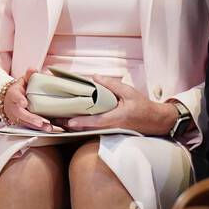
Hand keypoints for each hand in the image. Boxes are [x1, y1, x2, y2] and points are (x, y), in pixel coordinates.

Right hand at [0, 71, 61, 133]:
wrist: (9, 101)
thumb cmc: (19, 90)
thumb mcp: (22, 81)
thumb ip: (28, 76)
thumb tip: (33, 69)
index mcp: (13, 94)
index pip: (14, 96)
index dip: (19, 99)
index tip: (24, 102)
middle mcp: (14, 107)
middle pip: (20, 114)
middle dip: (30, 118)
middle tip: (40, 121)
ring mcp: (17, 116)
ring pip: (26, 123)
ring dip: (36, 126)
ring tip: (47, 127)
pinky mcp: (22, 122)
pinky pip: (30, 127)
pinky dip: (38, 129)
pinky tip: (48, 129)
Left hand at [61, 76, 176, 135]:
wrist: (155, 121)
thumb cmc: (142, 106)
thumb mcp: (129, 92)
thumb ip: (111, 85)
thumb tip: (94, 77)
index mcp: (116, 118)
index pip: (96, 122)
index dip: (82, 122)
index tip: (68, 122)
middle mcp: (110, 127)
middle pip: (87, 128)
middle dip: (70, 124)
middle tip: (54, 119)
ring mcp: (108, 131)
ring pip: (87, 129)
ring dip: (73, 125)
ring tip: (57, 119)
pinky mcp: (108, 131)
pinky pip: (92, 129)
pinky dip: (80, 125)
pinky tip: (70, 119)